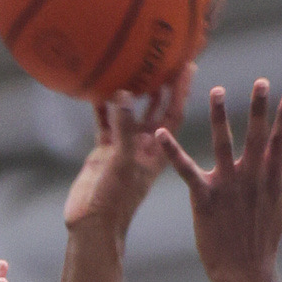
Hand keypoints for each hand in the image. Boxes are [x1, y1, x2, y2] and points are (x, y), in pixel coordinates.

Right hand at [63, 73, 192, 232]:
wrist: (93, 228)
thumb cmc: (115, 203)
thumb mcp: (122, 164)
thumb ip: (124, 130)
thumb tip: (124, 94)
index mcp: (157, 151)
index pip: (174, 113)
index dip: (181, 89)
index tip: (188, 64)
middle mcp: (143, 147)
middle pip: (156, 108)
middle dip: (160, 82)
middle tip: (160, 53)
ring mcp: (123, 149)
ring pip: (129, 112)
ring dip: (131, 90)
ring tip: (132, 62)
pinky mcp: (104, 153)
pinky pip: (105, 122)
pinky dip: (102, 106)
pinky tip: (97, 86)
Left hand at [156, 79, 281, 281]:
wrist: (245, 275)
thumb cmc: (262, 241)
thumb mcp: (280, 206)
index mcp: (269, 180)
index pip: (280, 142)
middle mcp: (251, 179)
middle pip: (256, 138)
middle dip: (259, 110)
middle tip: (260, 82)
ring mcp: (228, 188)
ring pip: (223, 145)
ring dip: (220, 118)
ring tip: (217, 91)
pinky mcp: (205, 199)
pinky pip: (187, 171)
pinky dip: (172, 152)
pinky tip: (160, 134)